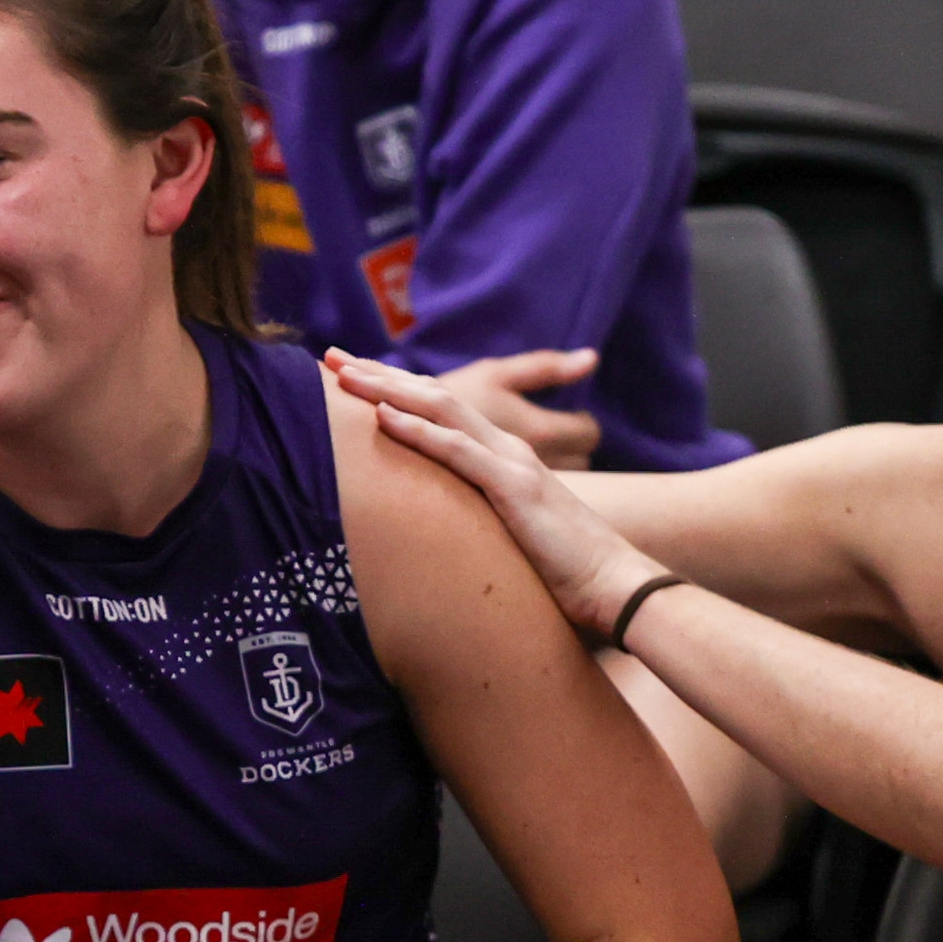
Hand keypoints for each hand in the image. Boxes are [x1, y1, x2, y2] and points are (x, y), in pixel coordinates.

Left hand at [328, 348, 661, 630]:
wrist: (613, 584)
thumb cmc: (560, 571)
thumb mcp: (508, 536)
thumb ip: (478, 520)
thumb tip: (438, 531)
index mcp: (500, 457)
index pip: (438, 411)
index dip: (392, 390)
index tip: (349, 377)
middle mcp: (503, 448)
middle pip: (432, 397)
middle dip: (378, 375)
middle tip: (329, 356)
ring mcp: (509, 463)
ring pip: (440, 410)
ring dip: (388, 390)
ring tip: (344, 374)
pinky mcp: (514, 488)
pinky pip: (458, 451)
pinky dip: (419, 431)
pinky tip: (383, 416)